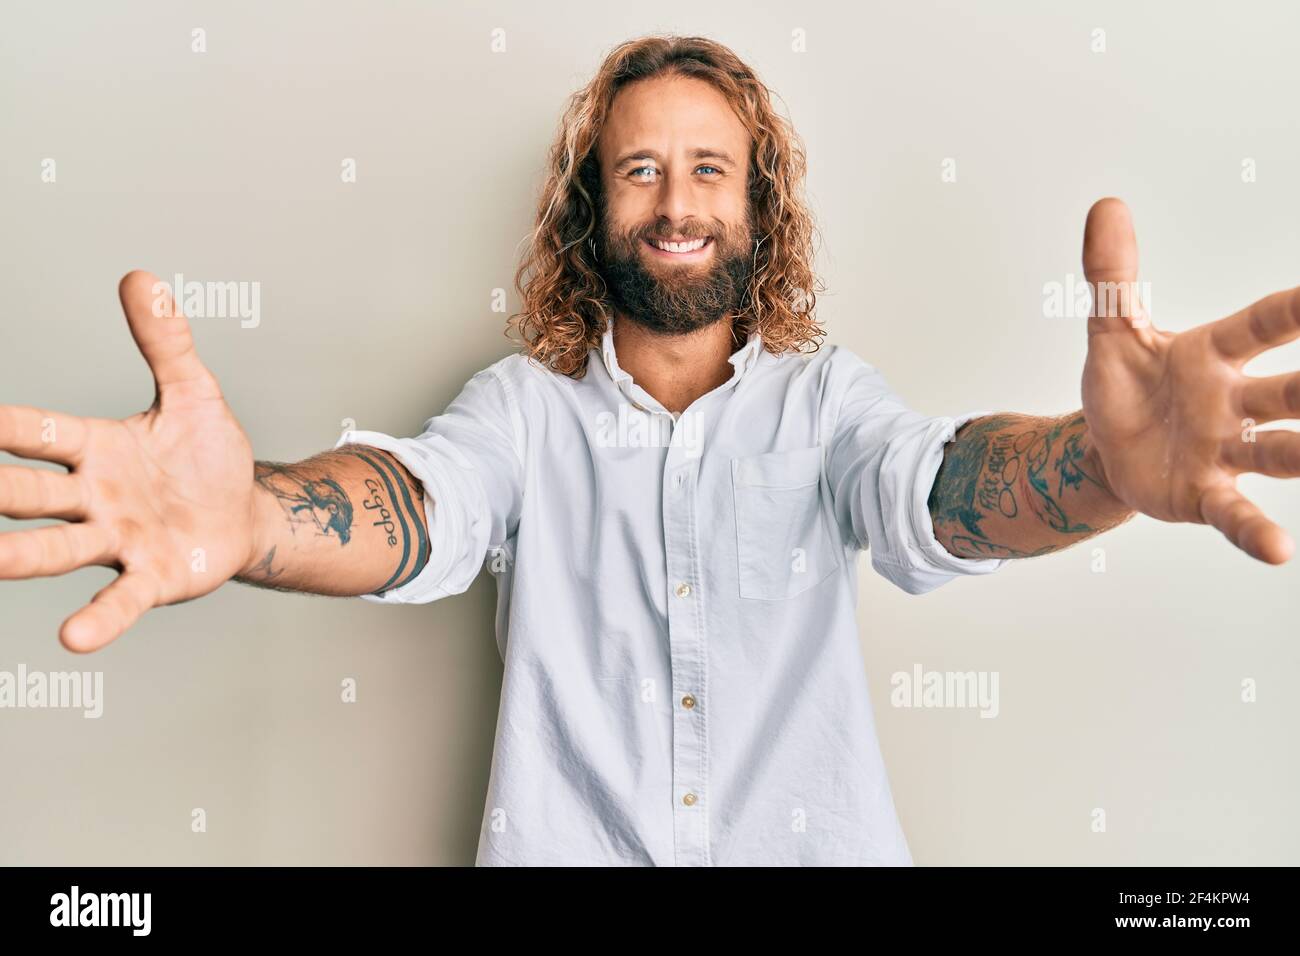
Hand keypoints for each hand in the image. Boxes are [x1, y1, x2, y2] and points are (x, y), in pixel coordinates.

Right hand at [1, 271, 256, 651]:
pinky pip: (119, 601)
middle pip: (27, 493)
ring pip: (55, 549)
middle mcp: (92, 496)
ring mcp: (117, 540)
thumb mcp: (193, 394)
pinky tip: (73, 638)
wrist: (245, 513)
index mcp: (94, 448)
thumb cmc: (207, 456)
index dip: (0, 426)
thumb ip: (166, 343)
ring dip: (17, 556)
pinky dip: (98, 619)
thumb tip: (142, 277)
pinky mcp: (151, 578)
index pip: (36, 432)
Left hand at [1080, 197, 1299, 563]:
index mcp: (1216, 355)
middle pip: (1293, 390)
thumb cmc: (1125, 386)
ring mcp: (1226, 451)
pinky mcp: (1204, 495)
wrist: (1102, 447)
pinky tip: (1278, 551)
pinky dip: (1255, 530)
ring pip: (1281, 450)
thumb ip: (1112, 275)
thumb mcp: (1112, 331)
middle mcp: (1235, 402)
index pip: (1266, 324)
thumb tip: (1105, 206)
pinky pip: (1236, 513)